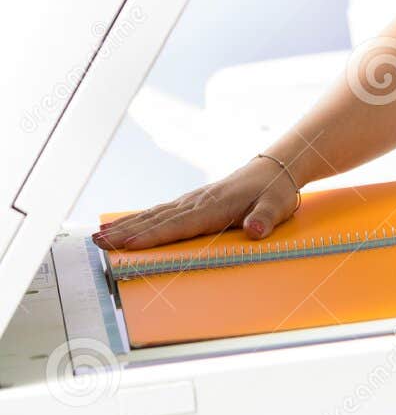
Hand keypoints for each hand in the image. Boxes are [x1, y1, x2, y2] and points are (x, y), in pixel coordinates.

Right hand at [90, 157, 300, 252]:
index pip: (179, 225)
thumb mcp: (277, 206)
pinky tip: (122, 228)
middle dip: (126, 232)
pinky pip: (159, 213)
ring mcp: (192, 201)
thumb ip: (265, 219)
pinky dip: (138, 220)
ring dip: (126, 226)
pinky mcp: (191, 203)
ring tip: (99, 236)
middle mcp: (197, 202)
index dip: (153, 236)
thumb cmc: (275, 192)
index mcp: (215, 206)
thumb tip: (255, 229)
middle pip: (156, 219)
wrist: (274, 170)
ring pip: (153, 215)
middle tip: (98, 242)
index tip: (128, 244)